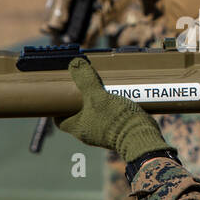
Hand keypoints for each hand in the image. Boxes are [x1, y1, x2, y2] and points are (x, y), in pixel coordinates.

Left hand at [56, 58, 172, 161]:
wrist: (141, 136)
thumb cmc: (116, 120)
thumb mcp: (97, 96)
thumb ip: (85, 80)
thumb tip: (74, 64)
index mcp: (79, 128)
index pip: (60, 120)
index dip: (58, 107)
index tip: (61, 94)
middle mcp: (89, 132)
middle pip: (77, 114)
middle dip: (79, 100)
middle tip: (80, 85)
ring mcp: (103, 132)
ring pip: (94, 114)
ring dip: (95, 101)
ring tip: (98, 86)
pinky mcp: (117, 129)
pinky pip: (108, 116)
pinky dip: (108, 105)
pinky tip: (114, 93)